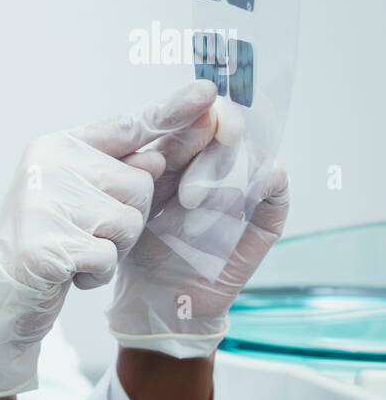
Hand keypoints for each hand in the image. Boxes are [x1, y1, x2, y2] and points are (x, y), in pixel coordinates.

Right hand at [0, 79, 219, 399]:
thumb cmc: (43, 247)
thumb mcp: (77, 201)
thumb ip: (115, 176)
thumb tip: (157, 160)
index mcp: (55, 147)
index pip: (126, 126)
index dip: (171, 110)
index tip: (208, 90)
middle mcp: (46, 165)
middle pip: (139, 184)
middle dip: (127, 220)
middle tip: (82, 235)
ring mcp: (41, 203)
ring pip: (128, 222)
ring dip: (111, 250)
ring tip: (72, 253)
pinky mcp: (44, 245)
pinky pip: (108, 257)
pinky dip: (94, 275)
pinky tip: (64, 274)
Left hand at [106, 103, 290, 358]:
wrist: (151, 302)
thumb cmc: (131, 252)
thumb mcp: (124, 203)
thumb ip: (133, 167)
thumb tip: (143, 129)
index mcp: (174, 157)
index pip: (190, 119)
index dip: (192, 107)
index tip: (197, 97)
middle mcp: (209, 168)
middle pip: (222, 130)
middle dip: (209, 131)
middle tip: (197, 138)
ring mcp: (239, 191)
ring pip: (246, 154)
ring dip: (222, 167)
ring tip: (188, 199)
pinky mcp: (263, 218)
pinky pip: (275, 188)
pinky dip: (265, 179)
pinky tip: (250, 183)